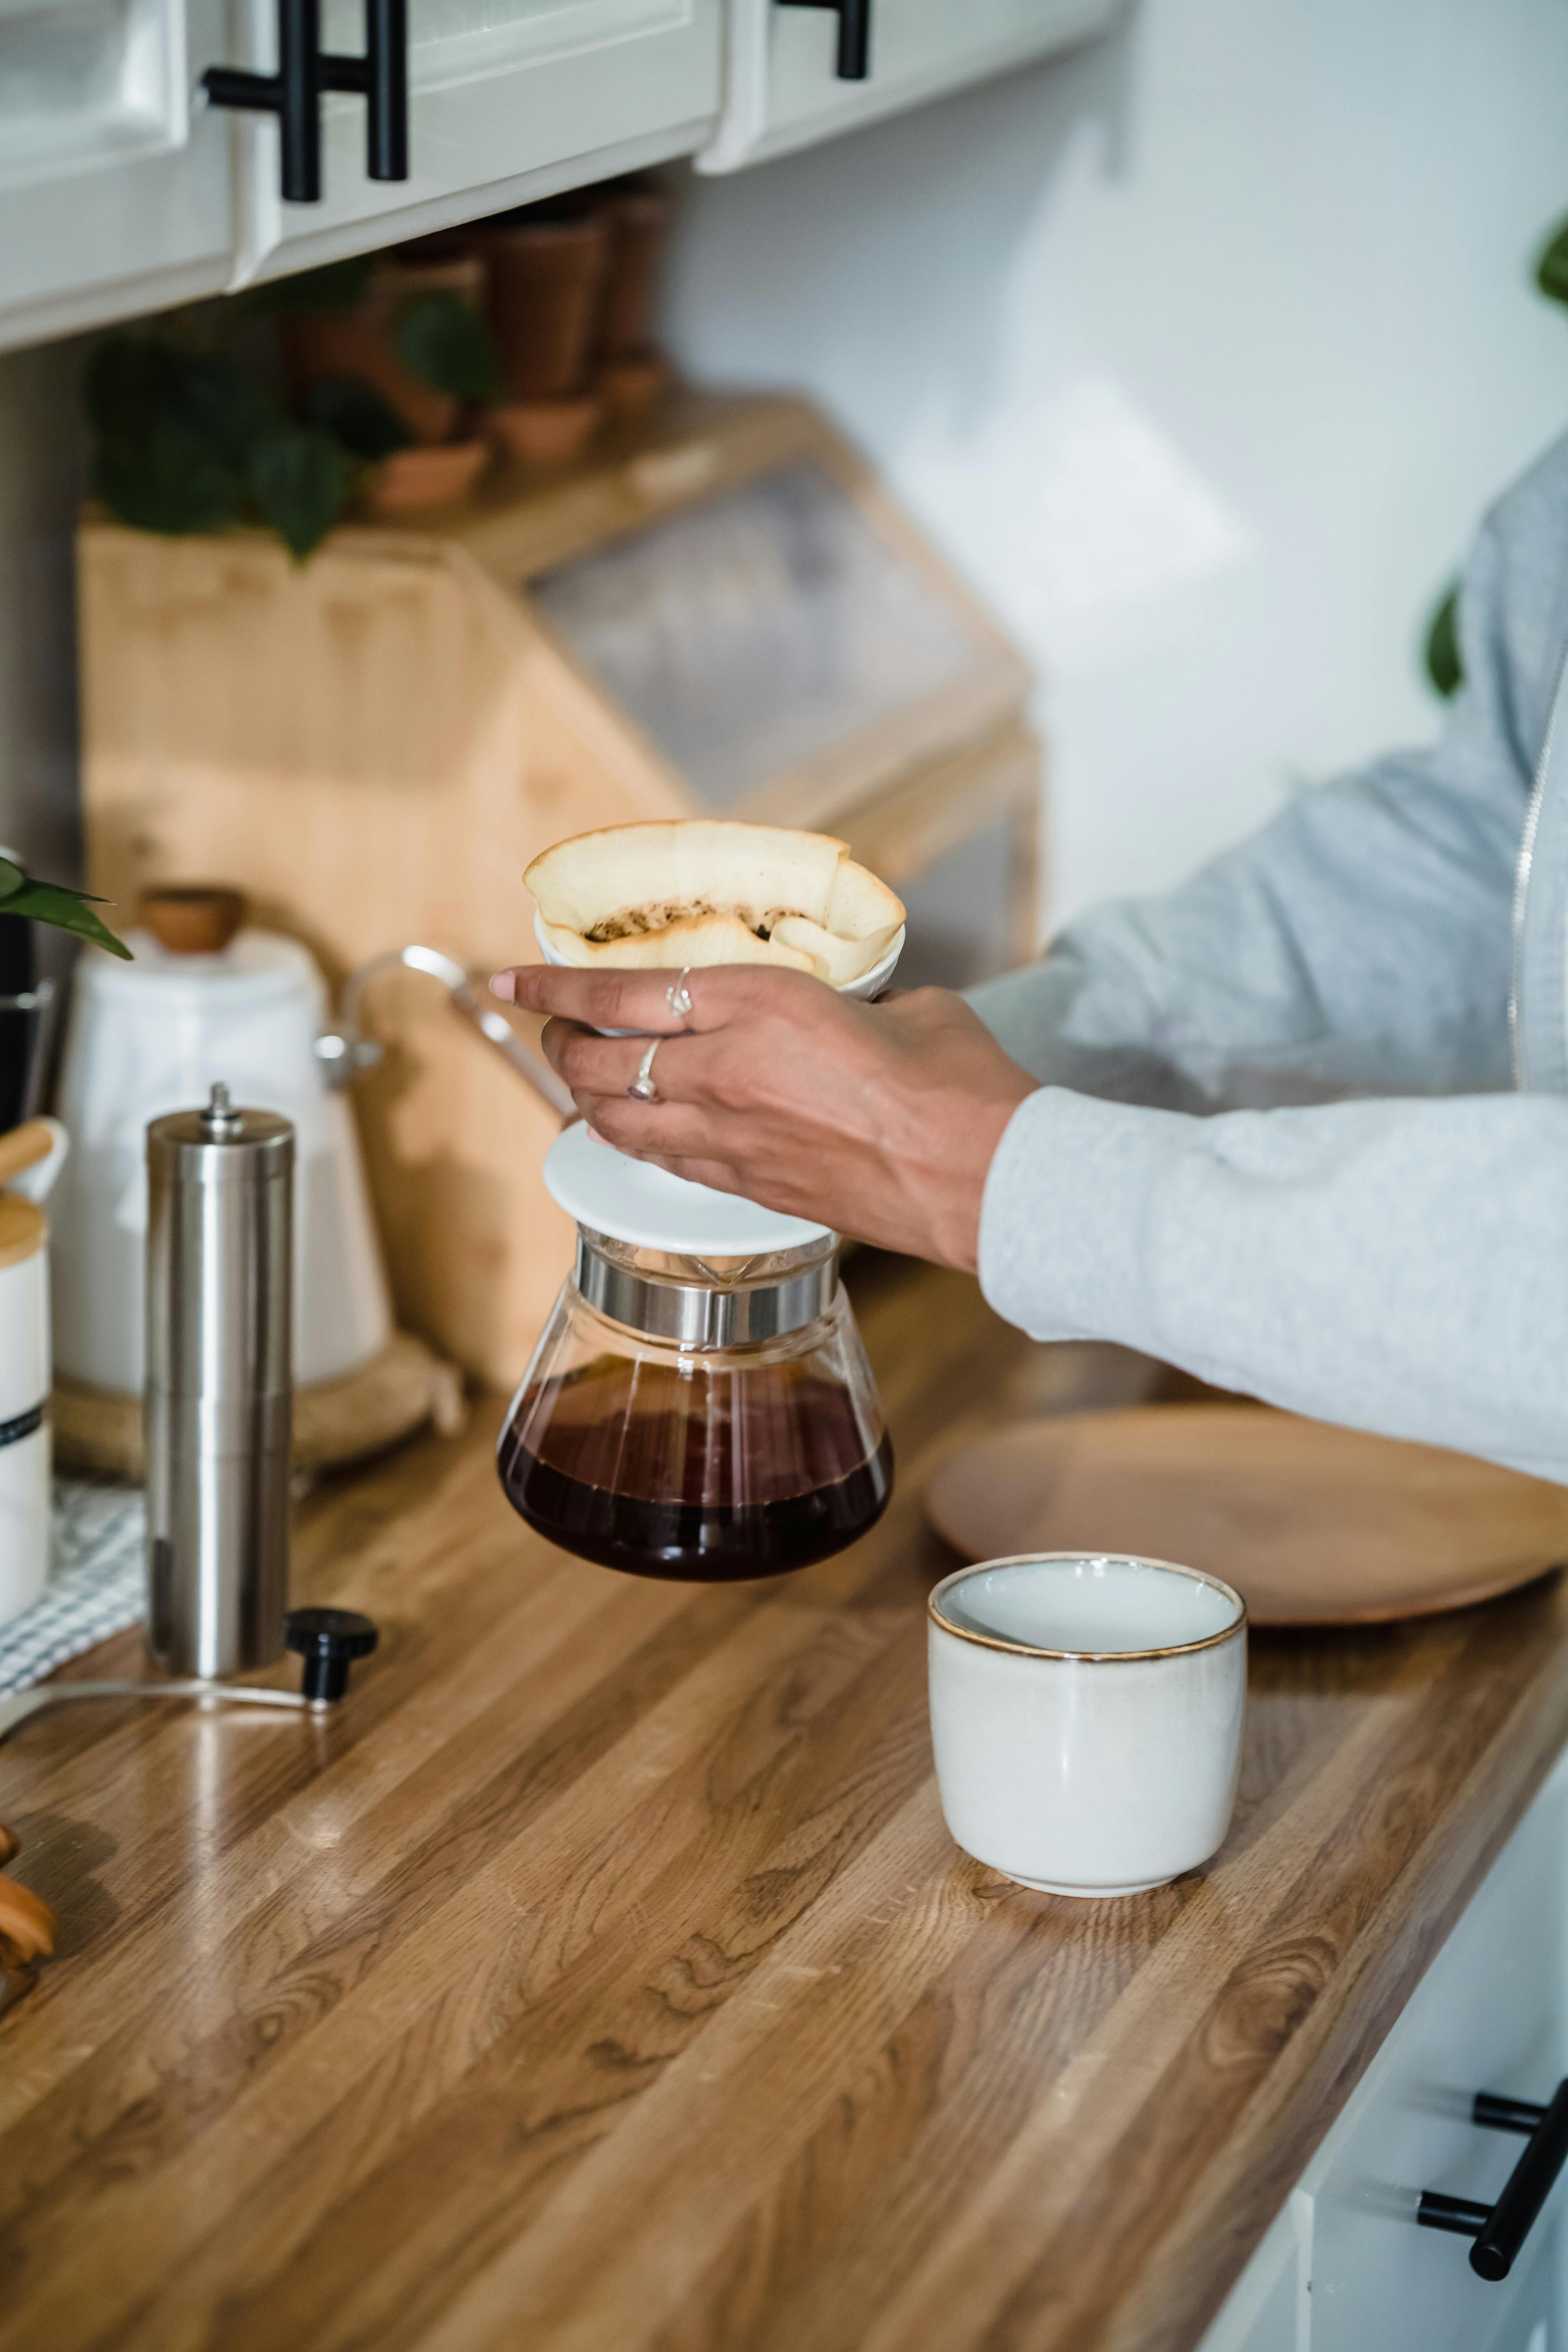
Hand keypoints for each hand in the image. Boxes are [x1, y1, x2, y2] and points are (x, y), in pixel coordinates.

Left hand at [489, 963, 1037, 1271]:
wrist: (979, 1177)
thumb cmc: (956, 1086)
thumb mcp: (899, 1008)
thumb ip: (851, 1000)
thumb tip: (849, 1008)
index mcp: (759, 1005)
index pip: (620, 994)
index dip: (553, 986)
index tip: (514, 976)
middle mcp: (725, 1071)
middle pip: (596, 1061)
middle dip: (557, 1042)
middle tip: (550, 1027)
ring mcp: (730, 1137)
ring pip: (616, 1119)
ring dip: (583, 1098)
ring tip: (578, 1079)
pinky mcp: (748, 1187)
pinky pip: (665, 1159)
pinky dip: (635, 1139)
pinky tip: (635, 1128)